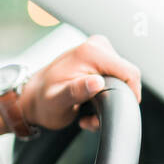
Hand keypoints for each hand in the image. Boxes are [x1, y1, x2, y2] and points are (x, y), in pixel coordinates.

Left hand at [21, 35, 142, 133]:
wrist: (33, 98)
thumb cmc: (43, 101)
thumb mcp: (57, 102)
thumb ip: (76, 91)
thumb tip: (97, 83)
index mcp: (91, 52)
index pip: (130, 73)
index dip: (128, 96)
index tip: (111, 112)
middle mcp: (97, 46)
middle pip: (127, 77)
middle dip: (115, 101)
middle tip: (92, 118)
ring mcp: (99, 50)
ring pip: (122, 80)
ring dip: (110, 100)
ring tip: (88, 113)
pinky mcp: (100, 58)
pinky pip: (115, 78)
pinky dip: (106, 95)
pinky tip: (90, 104)